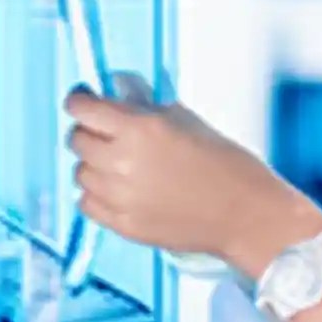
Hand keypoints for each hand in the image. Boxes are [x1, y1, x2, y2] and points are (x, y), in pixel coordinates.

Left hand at [63, 73, 321, 278]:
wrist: (245, 213)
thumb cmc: (226, 164)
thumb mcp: (185, 120)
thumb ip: (145, 108)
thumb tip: (117, 96)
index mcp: (139, 129)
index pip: (82, 108)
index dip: (79, 100)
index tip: (82, 99)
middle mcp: (122, 162)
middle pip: (76, 139)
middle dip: (88, 131)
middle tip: (106, 132)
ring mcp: (119, 196)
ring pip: (80, 172)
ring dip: (94, 164)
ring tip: (120, 164)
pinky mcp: (123, 224)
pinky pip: (87, 203)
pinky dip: (97, 193)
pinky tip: (118, 189)